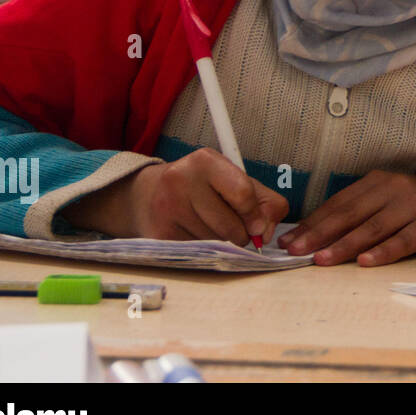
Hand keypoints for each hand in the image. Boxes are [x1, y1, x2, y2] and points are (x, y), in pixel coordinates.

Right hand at [62, 148, 288, 243]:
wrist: (148, 195)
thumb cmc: (203, 188)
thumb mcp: (235, 182)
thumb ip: (264, 202)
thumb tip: (266, 232)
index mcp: (205, 161)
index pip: (243, 193)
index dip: (255, 215)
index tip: (257, 225)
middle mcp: (181, 180)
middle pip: (231, 226)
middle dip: (240, 235)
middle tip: (234, 229)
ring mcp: (166, 208)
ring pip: (215, 243)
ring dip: (223, 244)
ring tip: (212, 228)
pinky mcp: (159, 234)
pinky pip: (198, 253)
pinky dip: (205, 251)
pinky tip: (196, 235)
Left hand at [277, 170, 415, 266]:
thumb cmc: (414, 205)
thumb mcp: (385, 199)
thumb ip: (356, 212)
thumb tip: (315, 234)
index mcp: (376, 181)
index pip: (338, 203)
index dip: (313, 221)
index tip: (289, 239)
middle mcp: (392, 190)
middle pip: (350, 214)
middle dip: (319, 233)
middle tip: (296, 250)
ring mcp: (411, 207)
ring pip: (372, 228)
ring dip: (344, 245)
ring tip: (321, 260)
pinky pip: (402, 242)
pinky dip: (382, 252)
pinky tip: (364, 262)